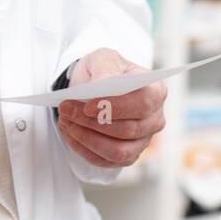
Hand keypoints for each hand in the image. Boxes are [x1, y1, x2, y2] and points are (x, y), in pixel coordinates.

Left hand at [57, 48, 166, 168]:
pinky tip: (69, 133)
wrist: (94, 87)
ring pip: (117, 151)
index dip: (116, 107)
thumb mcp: (103, 58)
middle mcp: (154, 119)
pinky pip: (106, 161)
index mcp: (155, 91)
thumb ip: (105, 68)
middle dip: (92, 122)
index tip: (88, 106)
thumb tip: (101, 85)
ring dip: (86, 138)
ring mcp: (142, 141)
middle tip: (65, 110)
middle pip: (127, 129)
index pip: (143, 103)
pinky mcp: (126, 156)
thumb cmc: (103, 71)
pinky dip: (83, 149)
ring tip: (65, 122)